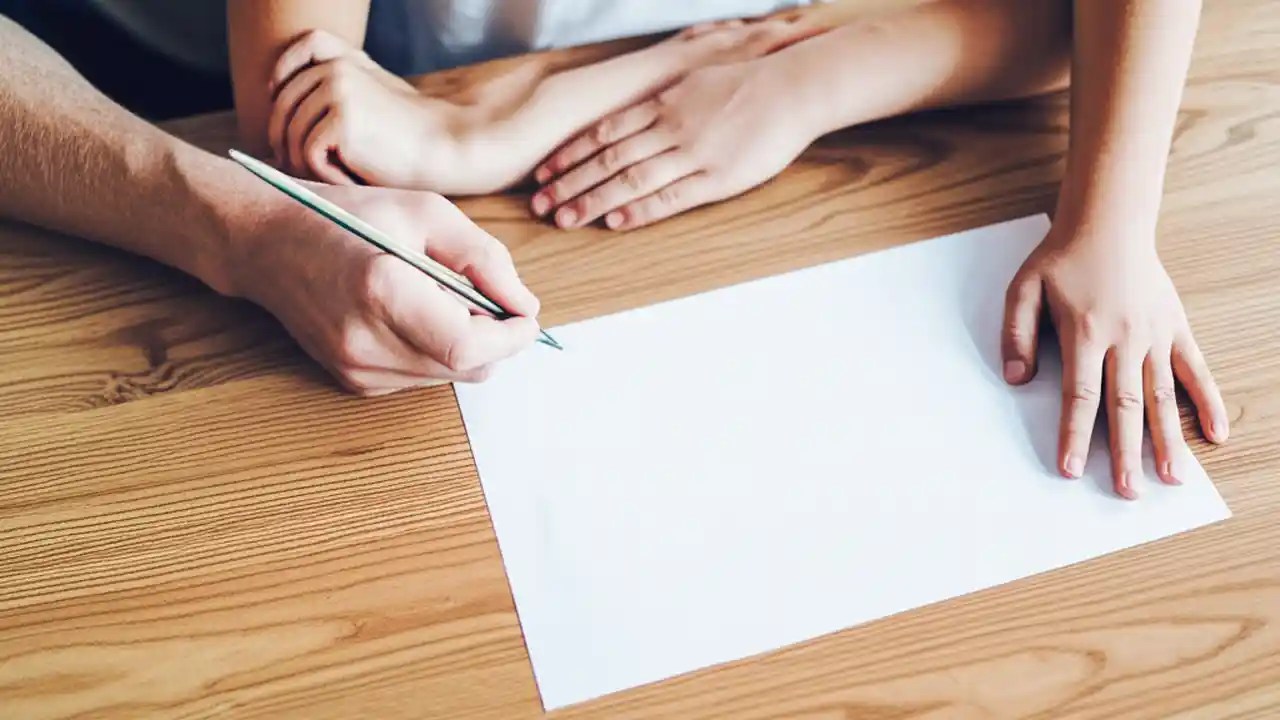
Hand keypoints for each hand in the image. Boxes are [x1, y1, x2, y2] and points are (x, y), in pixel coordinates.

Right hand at [228, 183, 540, 394]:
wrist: (270, 244)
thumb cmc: (351, 217)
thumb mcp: (427, 212)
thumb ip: (485, 259)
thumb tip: (526, 307)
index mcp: (382, 290)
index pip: (468, 346)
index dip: (510, 336)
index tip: (525, 316)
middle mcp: (365, 340)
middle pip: (467, 367)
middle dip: (494, 338)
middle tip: (485, 297)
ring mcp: (356, 368)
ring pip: (450, 377)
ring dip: (466, 344)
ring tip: (439, 297)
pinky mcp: (354, 382)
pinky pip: (423, 377)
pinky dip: (436, 350)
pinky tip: (412, 314)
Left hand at [267, 29, 467, 188]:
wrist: (442, 147)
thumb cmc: (408, 135)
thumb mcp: (371, 99)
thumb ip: (334, 94)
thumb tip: (281, 124)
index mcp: (345, 60)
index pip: (297, 54)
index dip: (280, 78)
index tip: (281, 107)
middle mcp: (336, 70)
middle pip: (284, 105)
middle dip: (284, 141)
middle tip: (299, 168)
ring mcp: (337, 92)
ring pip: (292, 136)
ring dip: (306, 165)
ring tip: (333, 178)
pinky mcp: (340, 120)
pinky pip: (309, 155)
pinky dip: (325, 175)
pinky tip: (349, 181)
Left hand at [530, 57, 817, 229]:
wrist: (793, 88)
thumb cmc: (751, 82)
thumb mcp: (698, 81)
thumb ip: (666, 99)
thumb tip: (642, 112)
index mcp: (663, 103)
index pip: (603, 130)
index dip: (571, 152)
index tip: (545, 169)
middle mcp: (669, 127)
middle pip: (607, 158)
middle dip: (570, 182)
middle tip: (540, 202)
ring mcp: (691, 153)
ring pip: (630, 179)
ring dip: (592, 200)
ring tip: (565, 218)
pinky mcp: (716, 177)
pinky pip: (669, 197)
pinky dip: (639, 210)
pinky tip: (615, 221)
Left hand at [1002, 220, 1228, 498]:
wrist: (1108, 221)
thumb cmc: (1063, 257)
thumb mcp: (1024, 289)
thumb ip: (1017, 335)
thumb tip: (1017, 380)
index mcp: (1086, 332)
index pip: (1080, 396)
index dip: (1075, 435)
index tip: (1071, 470)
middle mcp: (1125, 339)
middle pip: (1126, 406)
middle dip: (1125, 452)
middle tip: (1126, 492)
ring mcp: (1155, 335)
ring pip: (1163, 396)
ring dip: (1167, 439)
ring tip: (1171, 478)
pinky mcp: (1176, 327)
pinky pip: (1196, 370)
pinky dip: (1208, 402)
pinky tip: (1217, 434)